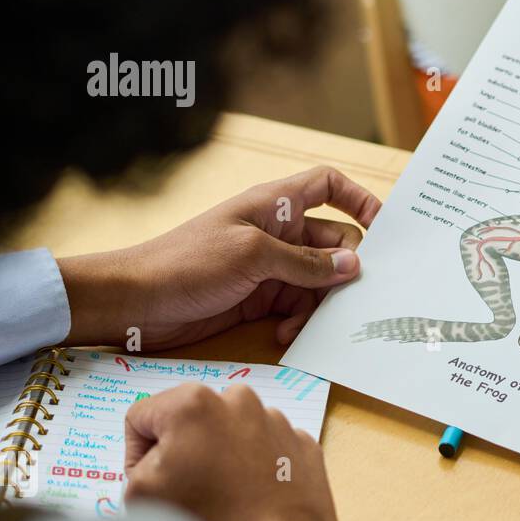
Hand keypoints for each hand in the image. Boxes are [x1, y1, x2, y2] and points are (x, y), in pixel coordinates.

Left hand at [59, 166, 380, 349]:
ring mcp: (271, 267)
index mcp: (276, 205)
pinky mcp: (260, 299)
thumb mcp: (253, 258)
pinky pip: (298, 307)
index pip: (329, 185)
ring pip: (319, 281)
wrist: (134, 303)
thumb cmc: (186, 263)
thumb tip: (355, 266)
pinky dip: (299, 322)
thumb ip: (306, 263)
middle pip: (334, 243)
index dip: (360, 199)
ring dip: (319, 304)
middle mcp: (279, 232)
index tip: (385, 227)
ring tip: (303, 324)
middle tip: (352, 297)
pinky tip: (285, 335)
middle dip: (345, 270)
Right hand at [124, 383, 366, 520]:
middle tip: (191, 490)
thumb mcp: (142, 495)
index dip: (138, 455)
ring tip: (227, 497)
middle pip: (189, 421)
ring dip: (221, 456)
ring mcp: (276, 420)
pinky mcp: (301, 443)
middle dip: (184, 450)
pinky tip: (254, 497)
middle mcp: (240, 400)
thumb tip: (158, 458)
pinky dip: (256, 466)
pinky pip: (265, 446)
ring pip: (229, 432)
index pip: (142, 417)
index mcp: (194, 402)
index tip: (157, 482)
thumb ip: (136, 463)